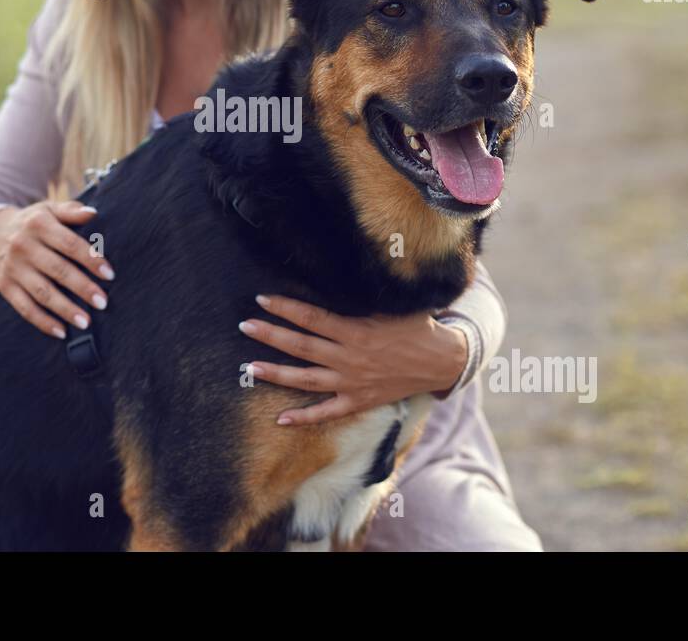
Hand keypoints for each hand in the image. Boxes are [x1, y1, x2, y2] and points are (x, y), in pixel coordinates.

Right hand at [0, 201, 114, 338]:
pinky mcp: (5, 286)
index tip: (110, 274)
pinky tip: (61, 331)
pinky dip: (43, 321)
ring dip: (64, 309)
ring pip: (42, 292)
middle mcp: (23, 246)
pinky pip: (24, 307)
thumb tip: (93, 213)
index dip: (90, 260)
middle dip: (81, 287)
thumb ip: (71, 211)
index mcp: (39, 225)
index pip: (70, 244)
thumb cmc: (33, 223)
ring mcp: (13, 268)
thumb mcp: (49, 209)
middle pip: (57, 270)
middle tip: (102, 302)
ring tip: (85, 322)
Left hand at [238, 294, 467, 425]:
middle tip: (245, 326)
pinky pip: (327, 413)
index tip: (262, 299)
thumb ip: (365, 293)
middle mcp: (349, 358)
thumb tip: (343, 267)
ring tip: (250, 367)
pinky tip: (281, 419)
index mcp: (356, 331)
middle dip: (271, 335)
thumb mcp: (393, 304)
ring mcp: (352, 383)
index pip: (312, 318)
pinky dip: (304, 418)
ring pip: (307, 380)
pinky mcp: (358, 401)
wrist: (441, 362)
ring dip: (277, 373)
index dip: (286, 308)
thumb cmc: (416, 327)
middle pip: (302, 346)